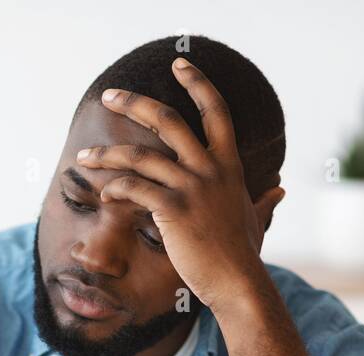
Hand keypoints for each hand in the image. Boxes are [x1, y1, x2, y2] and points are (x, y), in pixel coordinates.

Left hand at [76, 57, 284, 314]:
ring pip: (140, 156)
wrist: (238, 283)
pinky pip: (135, 189)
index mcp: (228, 165)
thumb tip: (279, 191)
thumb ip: (265, 201)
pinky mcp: (173, 210)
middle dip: (135, 103)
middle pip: (168, 120)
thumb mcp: (257, 219)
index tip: (179, 64)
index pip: (216, 111)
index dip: (198, 84)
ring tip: (84, 157)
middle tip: (109, 95)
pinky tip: (105, 194)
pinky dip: (116, 188)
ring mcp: (192, 188)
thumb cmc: (243, 254)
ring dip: (107, 155)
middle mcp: (210, 169)